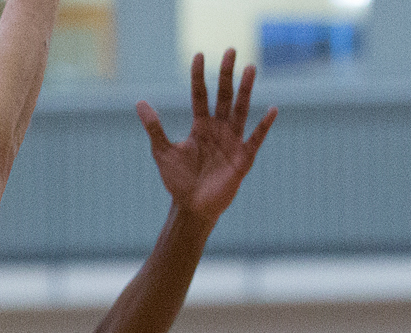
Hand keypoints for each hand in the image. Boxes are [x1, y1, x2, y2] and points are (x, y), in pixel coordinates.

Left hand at [137, 50, 276, 222]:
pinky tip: (271, 110)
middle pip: (224, 96)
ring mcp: (233, 141)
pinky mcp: (243, 158)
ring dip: (245, 90)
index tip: (199, 55)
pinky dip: (263, 126)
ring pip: (241, 110)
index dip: (199, 77)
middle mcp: (219, 129)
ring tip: (250, 68)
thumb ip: (154, 127)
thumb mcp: (163, 151)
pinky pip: (255, 138)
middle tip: (230, 49)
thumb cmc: (178, 179)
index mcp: (201, 126)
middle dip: (226, 74)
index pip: (201, 95)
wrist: (192, 205)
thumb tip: (139, 102)